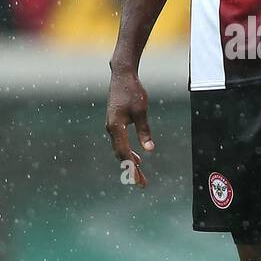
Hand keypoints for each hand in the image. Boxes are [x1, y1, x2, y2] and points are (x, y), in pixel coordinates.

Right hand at [106, 66, 154, 186]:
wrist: (121, 75)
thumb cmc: (132, 91)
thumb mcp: (141, 111)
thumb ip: (145, 131)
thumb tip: (150, 150)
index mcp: (116, 127)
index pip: (124, 153)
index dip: (132, 168)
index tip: (139, 180)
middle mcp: (111, 129)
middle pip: (121, 155)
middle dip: (131, 170)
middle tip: (142, 184)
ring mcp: (111, 127)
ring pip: (120, 150)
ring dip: (130, 163)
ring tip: (140, 176)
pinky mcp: (115, 124)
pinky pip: (120, 143)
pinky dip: (128, 153)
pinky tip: (137, 159)